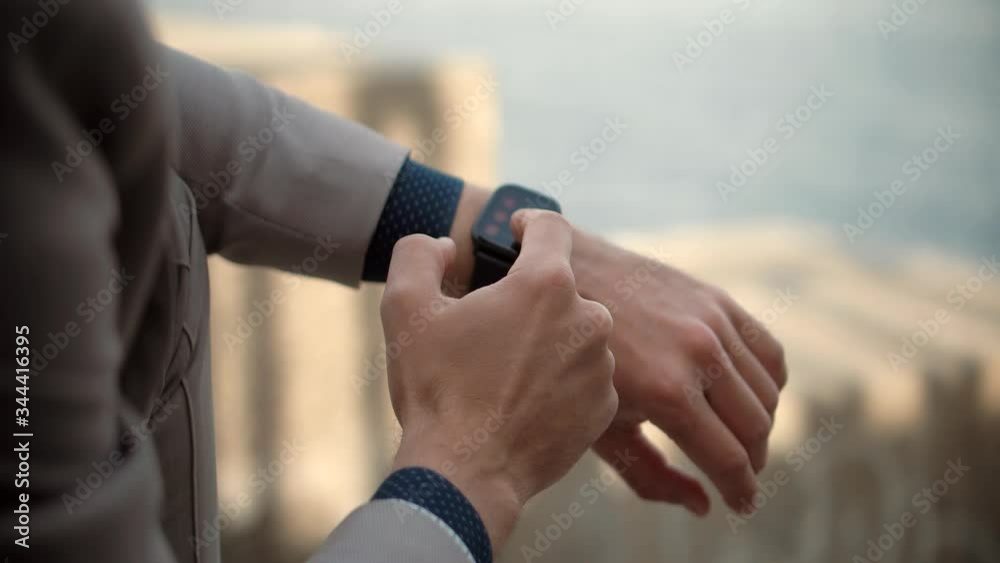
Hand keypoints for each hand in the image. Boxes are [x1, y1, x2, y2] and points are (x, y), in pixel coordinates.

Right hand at [382, 210, 617, 549]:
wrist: (464, 474)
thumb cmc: (435, 388)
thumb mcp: (405, 307)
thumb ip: (421, 254)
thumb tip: (446, 248)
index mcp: (546, 284)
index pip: (550, 227)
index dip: (528, 221)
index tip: (516, 228)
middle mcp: (588, 319)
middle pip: (559, 290)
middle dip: (527, 301)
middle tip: (488, 330)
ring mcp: (602, 367)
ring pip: (573, 336)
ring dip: (545, 343)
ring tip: (501, 375)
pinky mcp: (604, 407)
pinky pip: (582, 378)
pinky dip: (558, 382)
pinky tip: (522, 403)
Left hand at [571, 231, 787, 514]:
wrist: (567, 279)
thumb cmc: (574, 363)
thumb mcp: (601, 425)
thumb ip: (651, 475)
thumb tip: (702, 506)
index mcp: (667, 392)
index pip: (728, 458)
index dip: (740, 491)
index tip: (740, 505)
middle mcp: (698, 354)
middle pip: (756, 429)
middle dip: (751, 462)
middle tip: (738, 474)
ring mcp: (712, 322)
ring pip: (769, 393)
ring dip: (760, 426)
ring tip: (740, 439)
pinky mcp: (717, 299)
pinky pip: (769, 351)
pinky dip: (770, 382)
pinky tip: (749, 396)